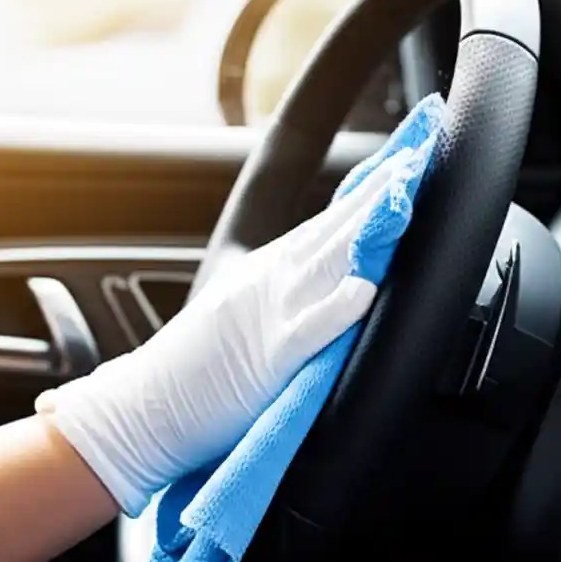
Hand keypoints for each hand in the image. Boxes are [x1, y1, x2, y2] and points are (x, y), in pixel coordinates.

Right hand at [36, 151, 413, 514]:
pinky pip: (309, 331)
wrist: (139, 410)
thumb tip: (340, 277)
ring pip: (329, 262)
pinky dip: (336, 309)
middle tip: (421, 150)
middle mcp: (273, 280)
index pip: (331, 219)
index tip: (410, 154)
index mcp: (272, 269)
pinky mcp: (269, 360)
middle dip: (380, 190)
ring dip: (368, 230)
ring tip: (404, 196)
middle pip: (336, 225)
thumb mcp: (247, 312)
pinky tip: (363, 290)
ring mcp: (271, 314)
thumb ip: (292, 291)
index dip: (371, 187)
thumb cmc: (194, 371)